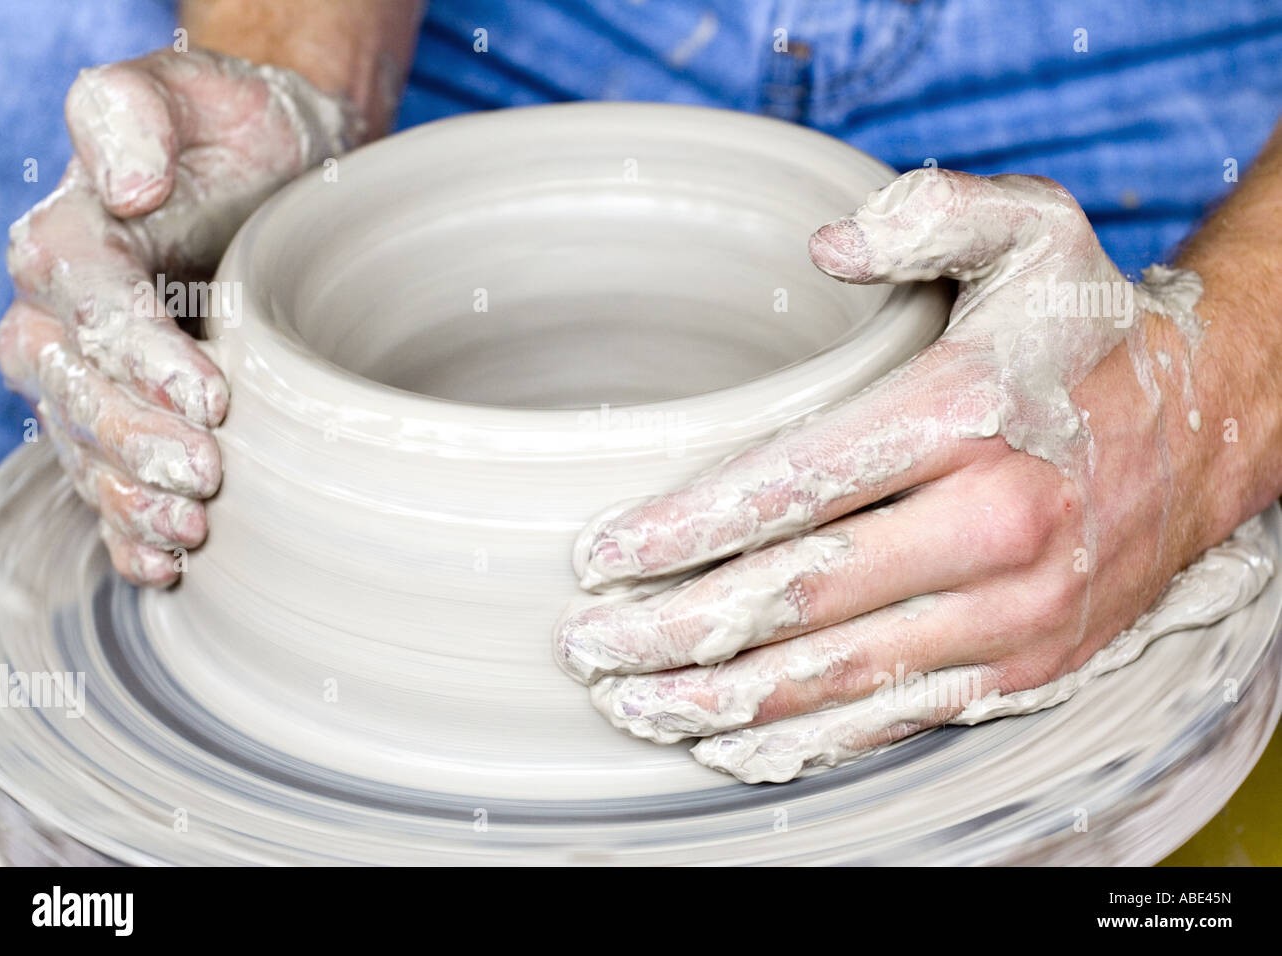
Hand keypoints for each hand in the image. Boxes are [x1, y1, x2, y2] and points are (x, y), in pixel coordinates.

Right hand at [0, 48, 352, 584]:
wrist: (273, 171)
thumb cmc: (236, 131)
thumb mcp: (187, 90)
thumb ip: (132, 110)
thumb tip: (125, 185)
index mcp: (73, 241)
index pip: (88, 305)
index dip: (140, 357)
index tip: (211, 397)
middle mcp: (65, 316)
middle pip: (74, 390)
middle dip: (135, 442)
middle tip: (206, 477)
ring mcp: (92, 375)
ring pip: (84, 448)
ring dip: (131, 498)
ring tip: (191, 532)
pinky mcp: (127, 415)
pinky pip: (104, 480)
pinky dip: (127, 529)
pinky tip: (163, 564)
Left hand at [555, 169, 1232, 781]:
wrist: (1214, 426)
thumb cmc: (1090, 334)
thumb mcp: (1036, 231)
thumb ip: (934, 213)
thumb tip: (827, 245)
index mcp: (970, 416)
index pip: (793, 487)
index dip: (683, 532)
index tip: (600, 558)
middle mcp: (994, 528)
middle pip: (798, 599)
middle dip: (675, 632)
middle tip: (586, 643)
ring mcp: (1013, 614)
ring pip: (836, 678)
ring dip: (719, 704)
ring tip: (629, 704)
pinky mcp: (1025, 669)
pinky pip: (896, 719)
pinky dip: (804, 742)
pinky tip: (731, 747)